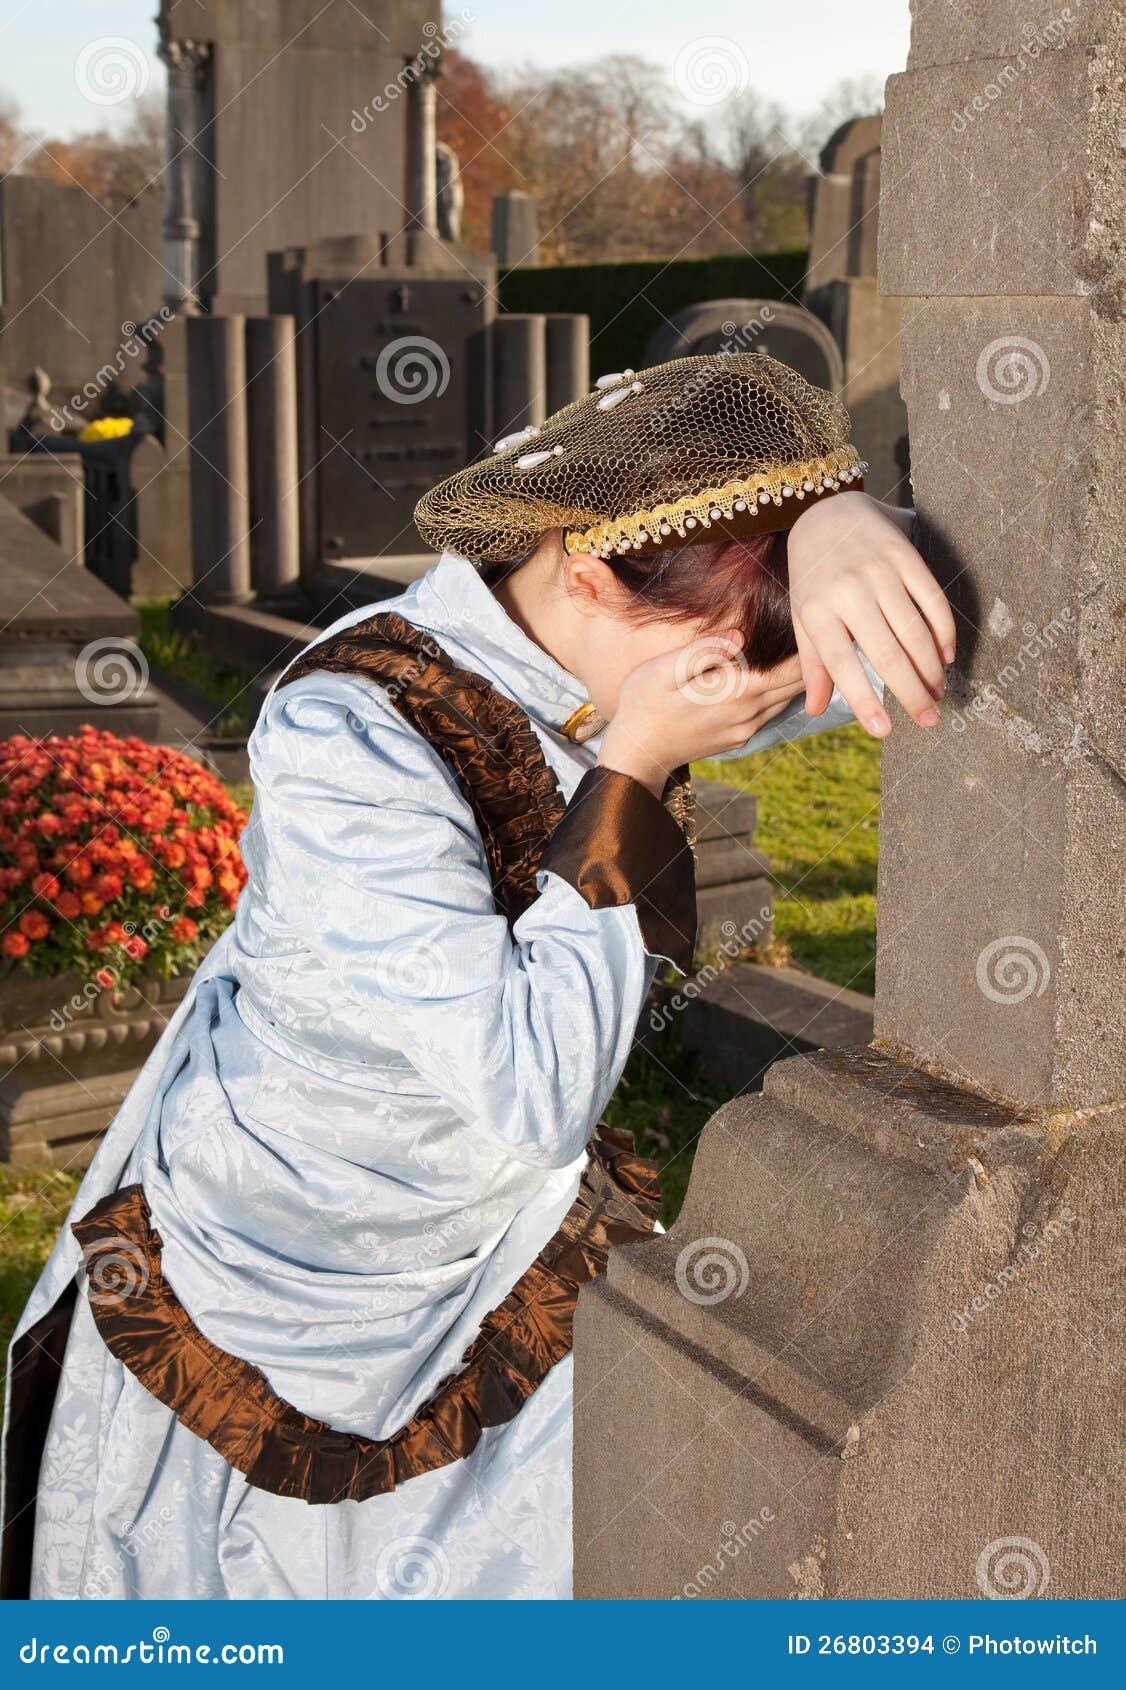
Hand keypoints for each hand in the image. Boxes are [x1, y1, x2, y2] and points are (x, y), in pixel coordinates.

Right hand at [598, 633, 804, 796]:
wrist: (635, 752)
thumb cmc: (642, 703)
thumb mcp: (663, 670)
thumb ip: (703, 652)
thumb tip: (740, 636)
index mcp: (736, 692)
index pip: (792, 668)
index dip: (810, 646)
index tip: (821, 621)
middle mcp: (749, 713)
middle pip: (797, 684)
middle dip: (813, 660)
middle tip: (826, 630)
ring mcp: (745, 729)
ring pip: (787, 699)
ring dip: (799, 677)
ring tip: (812, 648)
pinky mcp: (738, 737)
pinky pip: (770, 712)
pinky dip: (780, 692)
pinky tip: (779, 675)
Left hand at [787, 491, 955, 736]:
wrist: (829, 513)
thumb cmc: (814, 577)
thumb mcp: (804, 618)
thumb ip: (813, 664)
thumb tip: (815, 710)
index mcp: (817, 610)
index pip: (842, 665)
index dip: (864, 701)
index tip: (884, 731)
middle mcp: (848, 591)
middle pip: (886, 653)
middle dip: (910, 692)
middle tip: (928, 721)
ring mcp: (878, 571)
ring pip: (913, 630)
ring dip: (929, 668)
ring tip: (936, 694)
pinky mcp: (905, 555)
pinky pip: (932, 599)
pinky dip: (943, 631)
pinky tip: (945, 656)